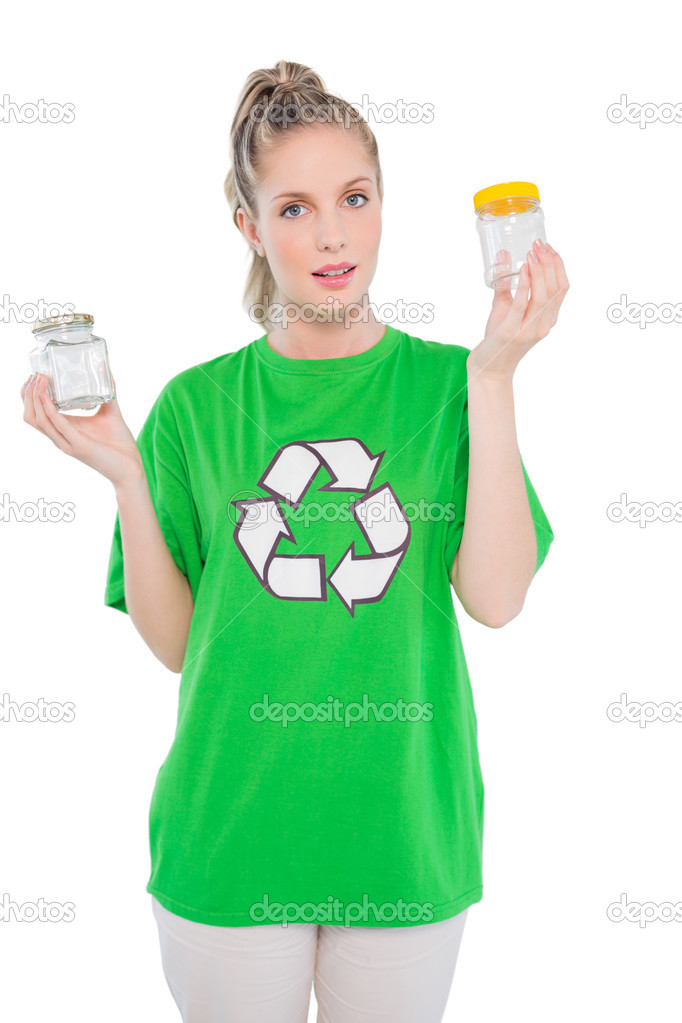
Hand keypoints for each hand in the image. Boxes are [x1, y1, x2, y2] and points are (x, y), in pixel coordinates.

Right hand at [21, 371, 143, 489]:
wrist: (131, 468)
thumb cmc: (120, 445)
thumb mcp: (110, 413)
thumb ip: (107, 394)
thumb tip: (107, 372)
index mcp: (65, 430)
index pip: (37, 414)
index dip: (30, 395)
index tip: (35, 375)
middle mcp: (62, 438)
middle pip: (32, 417)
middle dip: (28, 395)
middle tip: (34, 375)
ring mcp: (69, 443)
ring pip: (39, 422)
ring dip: (35, 399)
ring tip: (38, 380)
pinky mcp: (80, 446)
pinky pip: (59, 426)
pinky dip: (50, 411)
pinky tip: (47, 396)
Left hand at [467, 238, 569, 380]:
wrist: (489, 367)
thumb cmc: (498, 338)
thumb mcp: (505, 307)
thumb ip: (506, 284)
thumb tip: (502, 255)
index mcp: (548, 319)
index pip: (562, 288)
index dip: (558, 265)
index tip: (549, 247)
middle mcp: (544, 325)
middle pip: (555, 289)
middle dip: (549, 263)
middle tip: (539, 244)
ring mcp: (530, 330)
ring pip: (543, 296)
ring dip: (539, 271)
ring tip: (531, 253)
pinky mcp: (512, 332)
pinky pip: (522, 305)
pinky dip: (524, 285)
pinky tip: (523, 269)